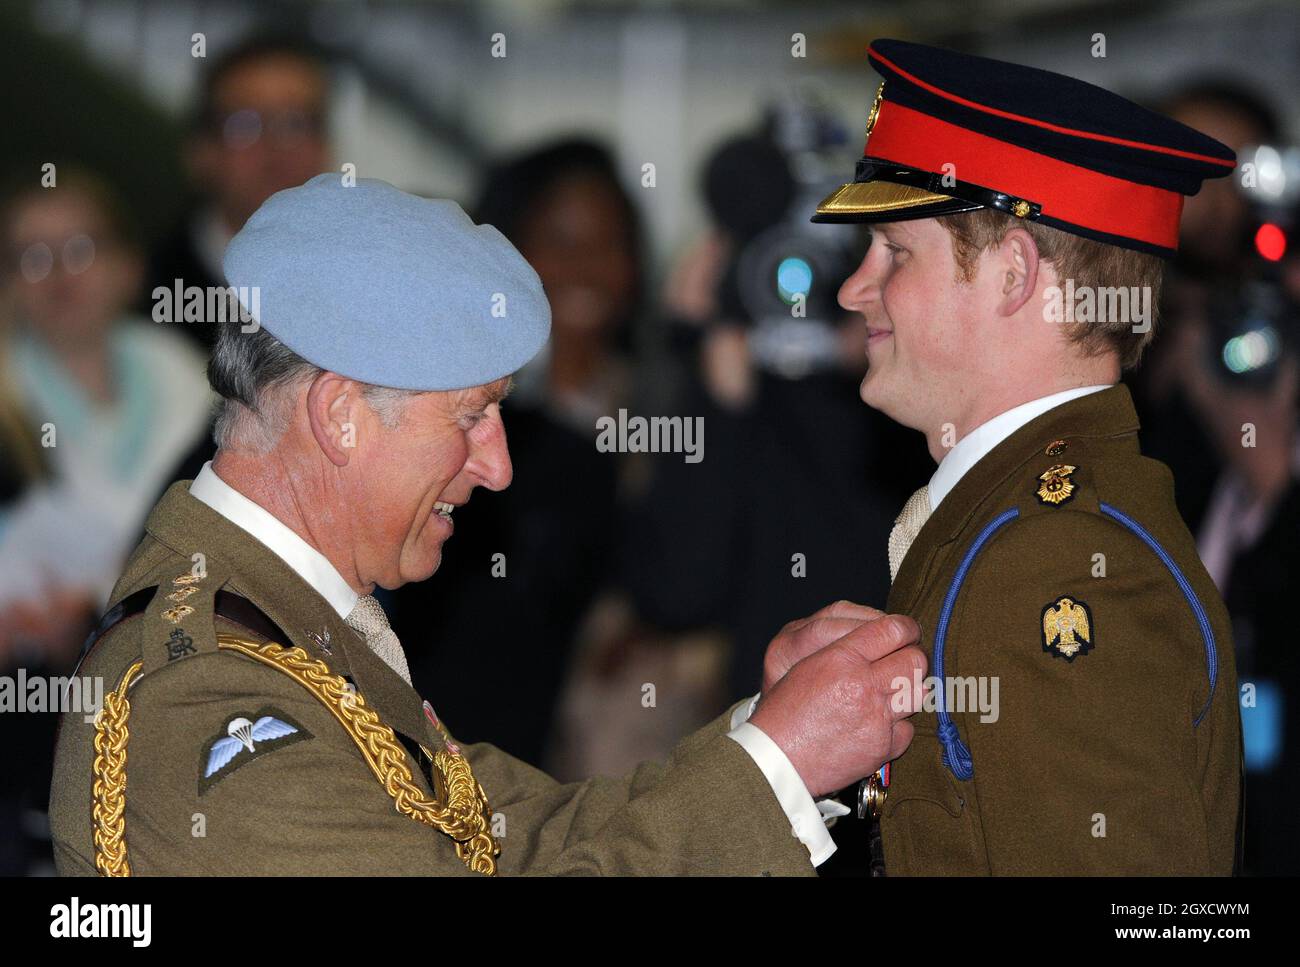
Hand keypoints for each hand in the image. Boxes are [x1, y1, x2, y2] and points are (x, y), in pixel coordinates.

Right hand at [750, 614, 924, 797]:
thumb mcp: (808, 665)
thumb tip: (880, 639)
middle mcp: (863, 685)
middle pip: (916, 660)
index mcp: (842, 659)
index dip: (907, 628)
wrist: (778, 757)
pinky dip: (898, 726)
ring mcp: (876, 717)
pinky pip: (908, 728)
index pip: (893, 630)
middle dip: (913, 658)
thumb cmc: (786, 711)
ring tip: (893, 692)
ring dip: (909, 690)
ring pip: (919, 693)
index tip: (908, 632)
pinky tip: (880, 724)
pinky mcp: (882, 747)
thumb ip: (846, 649)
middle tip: (903, 662)